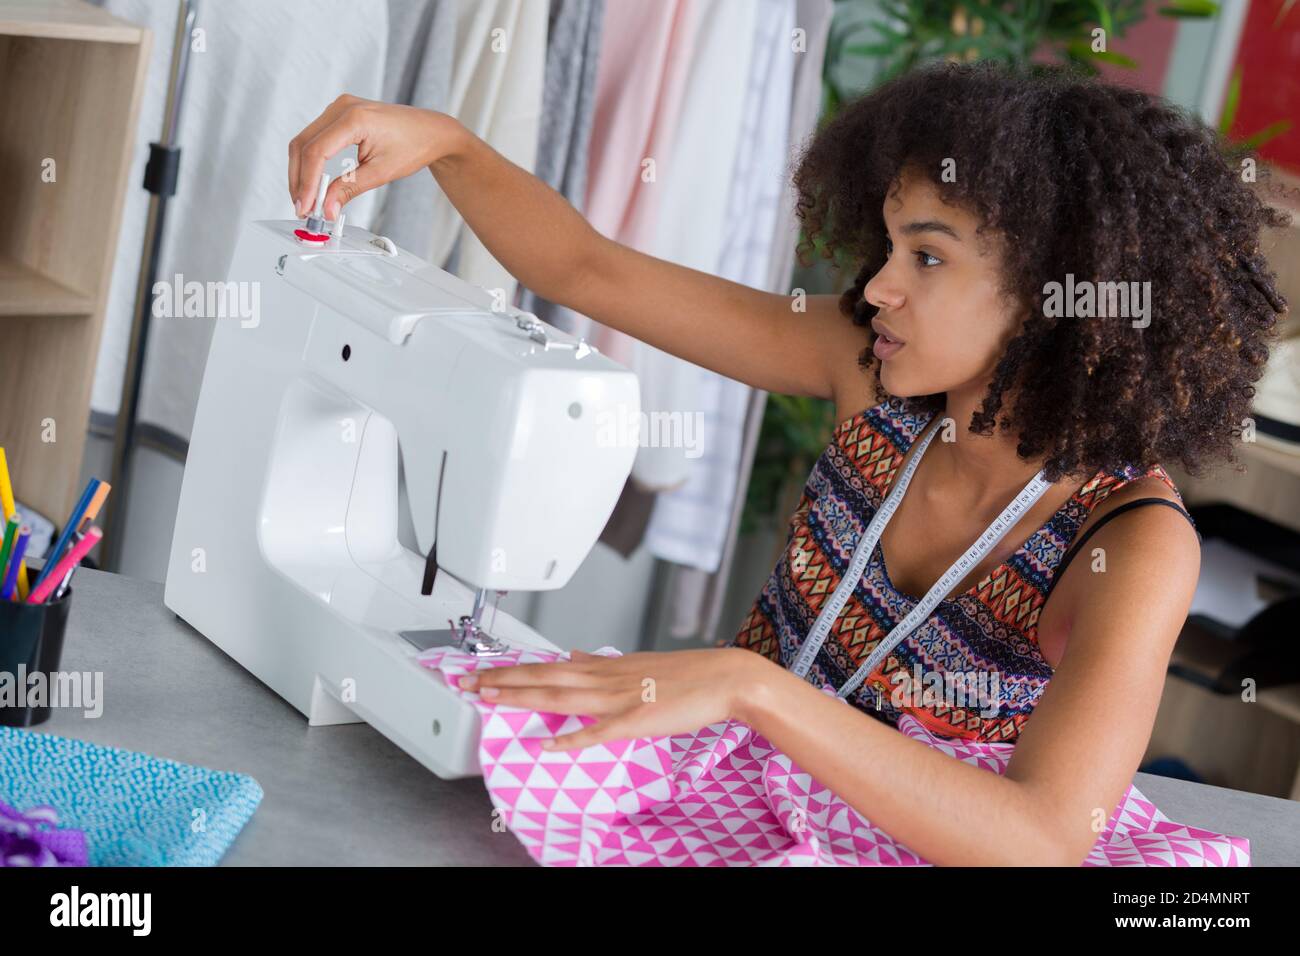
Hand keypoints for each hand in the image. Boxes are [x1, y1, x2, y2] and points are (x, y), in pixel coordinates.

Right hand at [287, 94, 463, 219]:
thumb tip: (327, 207)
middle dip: (299, 180)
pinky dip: (310, 160)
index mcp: (354, 118)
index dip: (306, 183)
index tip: (305, 206)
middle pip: (302, 145)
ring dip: (301, 171)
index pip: (316, 151)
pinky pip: (315, 137)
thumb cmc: (414, 145)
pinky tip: (313, 181)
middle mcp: (342, 107)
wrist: (430, 131)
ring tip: (307, 199)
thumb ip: (349, 189)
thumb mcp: (381, 172)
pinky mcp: (339, 114)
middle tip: (303, 208)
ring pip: (304, 141)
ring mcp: (338, 108)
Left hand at [455, 647, 768, 751]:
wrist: (726, 677)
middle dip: (500, 680)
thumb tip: (575, 654)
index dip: (512, 669)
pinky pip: (596, 732)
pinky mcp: (636, 720)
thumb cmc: (688, 674)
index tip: (481, 671)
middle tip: (464, 682)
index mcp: (606, 666)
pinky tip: (545, 743)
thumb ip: (602, 662)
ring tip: (486, 698)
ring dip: (520, 697)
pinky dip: (569, 738)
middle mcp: (605, 677)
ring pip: (559, 696)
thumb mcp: (638, 661)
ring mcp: (618, 698)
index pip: (548, 666)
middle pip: (543, 677)